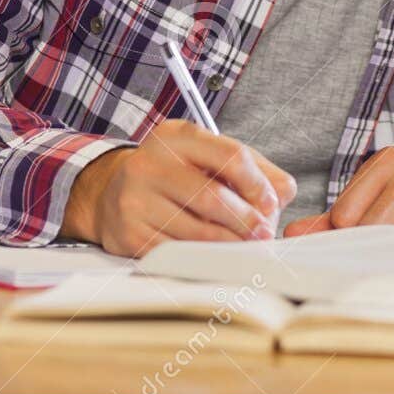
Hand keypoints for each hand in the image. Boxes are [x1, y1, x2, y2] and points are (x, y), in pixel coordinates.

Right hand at [63, 120, 295, 256]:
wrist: (110, 191)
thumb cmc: (171, 173)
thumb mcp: (205, 154)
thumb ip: (250, 167)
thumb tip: (283, 192)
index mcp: (177, 136)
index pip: (230, 156)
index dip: (257, 184)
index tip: (271, 203)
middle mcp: (151, 163)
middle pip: (213, 197)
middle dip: (247, 220)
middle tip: (264, 232)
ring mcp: (136, 199)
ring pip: (197, 230)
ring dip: (231, 244)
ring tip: (247, 246)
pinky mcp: (129, 233)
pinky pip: (178, 251)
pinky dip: (205, 256)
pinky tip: (217, 255)